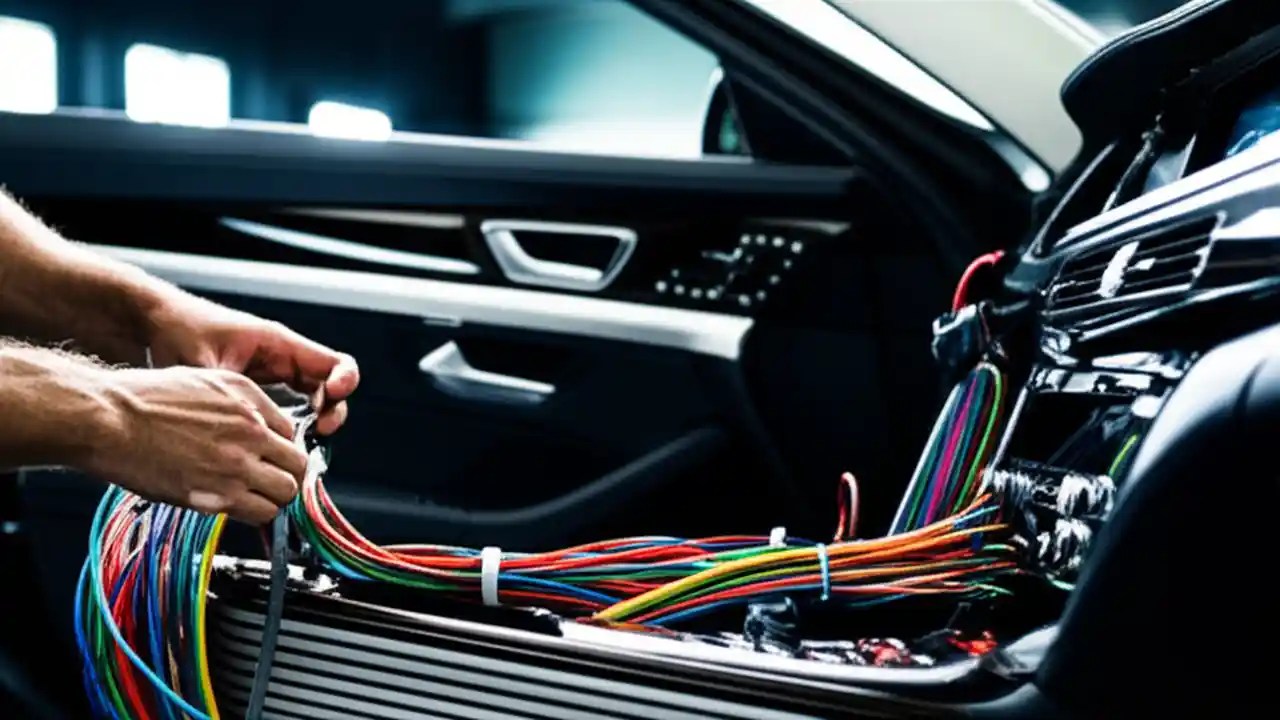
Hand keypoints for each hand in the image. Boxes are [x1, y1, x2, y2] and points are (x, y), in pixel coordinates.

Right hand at [87, 366, 307, 523]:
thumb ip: (239, 405)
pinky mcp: (219, 495)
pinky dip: (257, 515)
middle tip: (270, 482)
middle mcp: (252, 431)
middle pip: (297, 465)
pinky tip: (239, 508)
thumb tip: (259, 428)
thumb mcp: (204, 381)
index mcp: (249, 401)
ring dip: (274, 498)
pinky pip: (260, 514)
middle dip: (287, 475)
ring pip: (285, 493)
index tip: (271, 460)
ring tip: (255, 497)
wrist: (110, 420)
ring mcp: (238, 465)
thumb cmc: (144, 400)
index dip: (281, 450)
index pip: (291, 434)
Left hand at [147, 294, 358, 434]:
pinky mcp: (258, 391)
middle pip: (329, 388)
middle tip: (319, 432)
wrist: (156, 323)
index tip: (332, 400)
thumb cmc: (181, 330)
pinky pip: (289, 409)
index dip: (343, 382)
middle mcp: (283, 360)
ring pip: (312, 402)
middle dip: (331, 412)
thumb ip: (227, 394)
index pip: (333, 362)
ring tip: (296, 444)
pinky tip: (274, 443)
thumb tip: (245, 429)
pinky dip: (289, 427)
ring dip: (313, 424)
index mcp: (279, 344)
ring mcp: (272, 375)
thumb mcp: (206, 363)